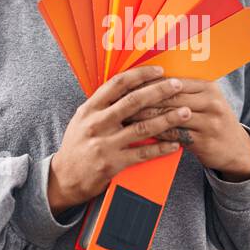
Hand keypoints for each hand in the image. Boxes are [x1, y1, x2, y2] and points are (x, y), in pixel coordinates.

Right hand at [46, 65, 190, 214]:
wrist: (63, 178)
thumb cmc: (77, 146)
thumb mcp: (82, 119)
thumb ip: (102, 105)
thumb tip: (128, 86)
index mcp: (90, 109)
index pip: (117, 84)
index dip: (140, 74)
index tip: (159, 70)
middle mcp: (97, 123)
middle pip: (134, 102)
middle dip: (159, 91)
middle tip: (178, 85)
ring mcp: (105, 144)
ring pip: (143, 128)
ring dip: (168, 119)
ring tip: (185, 112)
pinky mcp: (113, 164)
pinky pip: (143, 153)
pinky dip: (161, 148)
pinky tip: (176, 144)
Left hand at [122, 77, 249, 181]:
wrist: (236, 149)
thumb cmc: (212, 121)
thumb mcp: (204, 101)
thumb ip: (182, 91)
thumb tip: (147, 80)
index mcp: (208, 86)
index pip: (173, 81)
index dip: (148, 83)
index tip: (128, 85)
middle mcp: (211, 101)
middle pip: (170, 97)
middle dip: (143, 100)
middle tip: (120, 102)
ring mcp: (209, 122)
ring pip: (170, 116)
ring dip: (146, 118)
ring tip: (125, 118)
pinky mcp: (204, 141)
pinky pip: (174, 135)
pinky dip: (156, 134)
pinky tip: (141, 134)